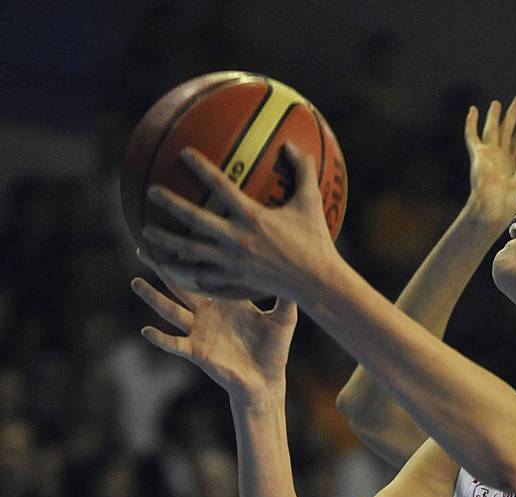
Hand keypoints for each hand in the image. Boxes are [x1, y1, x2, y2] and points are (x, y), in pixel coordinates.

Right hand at [131, 250, 296, 403]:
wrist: (268, 380)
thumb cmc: (274, 349)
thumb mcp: (284, 317)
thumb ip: (287, 294)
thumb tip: (302, 267)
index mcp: (226, 301)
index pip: (205, 273)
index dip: (191, 256)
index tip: (178, 232)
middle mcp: (208, 313)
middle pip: (179, 286)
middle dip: (161, 268)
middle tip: (142, 249)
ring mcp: (199, 332)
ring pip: (170, 310)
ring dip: (153, 298)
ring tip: (136, 283)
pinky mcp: (198, 352)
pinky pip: (174, 344)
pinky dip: (160, 338)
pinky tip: (146, 330)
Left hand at [142, 142, 337, 300]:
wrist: (316, 282)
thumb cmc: (316, 241)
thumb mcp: (311, 203)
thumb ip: (302, 172)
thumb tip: (291, 143)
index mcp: (253, 217)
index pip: (220, 187)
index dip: (201, 168)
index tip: (183, 154)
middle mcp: (236, 239)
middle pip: (194, 220)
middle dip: (170, 204)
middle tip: (151, 192)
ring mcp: (232, 263)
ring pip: (190, 252)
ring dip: (166, 241)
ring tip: (147, 232)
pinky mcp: (233, 281)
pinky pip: (203, 277)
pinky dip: (185, 272)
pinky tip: (172, 266)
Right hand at [465, 96, 515, 223]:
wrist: (496, 205)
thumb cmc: (515, 196)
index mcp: (515, 163)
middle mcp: (501, 157)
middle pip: (507, 131)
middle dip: (512, 116)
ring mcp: (488, 155)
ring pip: (492, 130)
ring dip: (494, 116)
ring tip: (497, 103)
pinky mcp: (477, 155)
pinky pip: (472, 136)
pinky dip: (471, 123)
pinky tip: (473, 110)